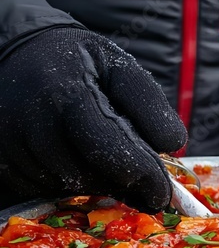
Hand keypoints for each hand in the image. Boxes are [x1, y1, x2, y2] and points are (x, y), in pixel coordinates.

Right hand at [0, 27, 186, 211]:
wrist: (15, 54)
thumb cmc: (78, 63)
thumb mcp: (119, 67)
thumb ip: (149, 104)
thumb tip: (173, 144)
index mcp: (68, 94)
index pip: (112, 149)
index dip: (143, 175)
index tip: (163, 192)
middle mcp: (33, 123)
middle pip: (90, 175)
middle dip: (122, 181)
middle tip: (142, 179)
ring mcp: (11, 145)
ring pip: (69, 186)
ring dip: (96, 180)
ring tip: (102, 154)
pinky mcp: (1, 161)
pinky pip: (44, 188)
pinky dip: (68, 181)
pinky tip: (75, 156)